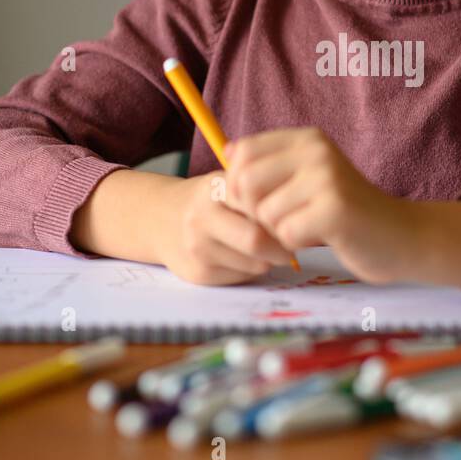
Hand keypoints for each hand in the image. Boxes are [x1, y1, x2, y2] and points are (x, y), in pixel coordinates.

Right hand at [156, 170, 294, 285]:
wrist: (160, 219)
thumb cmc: (210, 200)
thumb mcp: (230, 182)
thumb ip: (260, 191)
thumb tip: (300, 214)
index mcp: (215, 187)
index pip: (260, 203)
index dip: (283, 213)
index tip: (293, 217)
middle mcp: (201, 217)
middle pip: (256, 240)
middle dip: (281, 246)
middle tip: (291, 244)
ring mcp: (197, 248)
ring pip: (255, 263)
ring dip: (268, 259)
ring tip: (265, 248)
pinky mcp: (198, 274)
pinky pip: (243, 277)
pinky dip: (252, 269)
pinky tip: (243, 258)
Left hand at [220, 127, 418, 283]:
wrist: (401, 236)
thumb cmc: (346, 212)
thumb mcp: (309, 178)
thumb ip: (270, 166)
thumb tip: (227, 153)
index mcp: (307, 139)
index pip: (242, 153)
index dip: (240, 185)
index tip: (265, 201)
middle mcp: (316, 150)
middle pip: (245, 183)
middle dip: (256, 213)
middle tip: (286, 221)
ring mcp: (326, 177)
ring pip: (265, 214)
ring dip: (281, 232)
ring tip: (312, 227)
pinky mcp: (334, 209)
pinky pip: (286, 234)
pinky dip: (299, 245)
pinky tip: (323, 237)